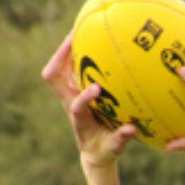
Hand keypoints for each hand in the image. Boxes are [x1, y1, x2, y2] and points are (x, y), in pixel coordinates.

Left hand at [41, 35, 136, 184]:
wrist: (94, 152)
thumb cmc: (105, 149)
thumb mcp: (114, 148)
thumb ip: (121, 139)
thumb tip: (132, 128)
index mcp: (79, 119)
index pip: (77, 106)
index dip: (84, 97)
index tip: (97, 88)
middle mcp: (69, 103)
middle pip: (52, 77)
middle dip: (60, 58)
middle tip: (74, 38)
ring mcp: (69, 94)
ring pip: (58, 69)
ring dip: (65, 52)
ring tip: (79, 32)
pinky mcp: (74, 89)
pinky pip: (68, 68)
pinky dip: (74, 54)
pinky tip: (89, 41)